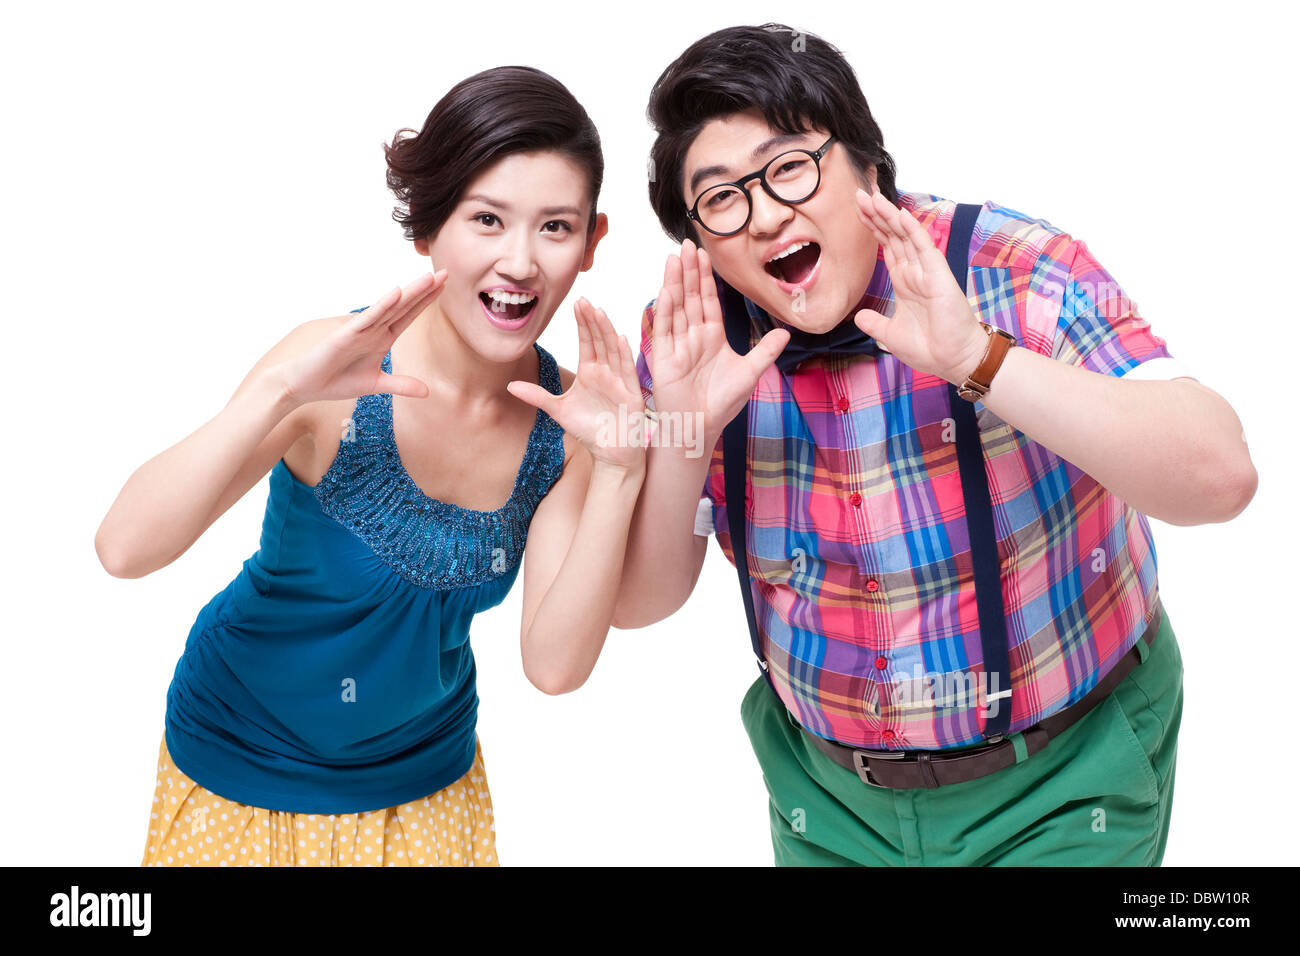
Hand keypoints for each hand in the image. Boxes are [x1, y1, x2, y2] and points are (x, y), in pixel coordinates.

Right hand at [279, 270, 447, 404]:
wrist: (305, 385)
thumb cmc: (337, 380)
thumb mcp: (376, 385)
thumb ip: (401, 385)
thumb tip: (427, 391)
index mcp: (382, 338)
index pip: (409, 316)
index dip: (427, 301)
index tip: (444, 286)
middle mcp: (374, 329)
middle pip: (404, 306)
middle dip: (425, 290)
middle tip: (446, 272)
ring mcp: (360, 330)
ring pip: (390, 307)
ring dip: (410, 293)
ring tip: (429, 277)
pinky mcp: (345, 335)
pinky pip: (367, 318)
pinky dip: (382, 306)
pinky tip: (397, 293)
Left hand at [506, 297, 646, 471]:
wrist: (610, 452)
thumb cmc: (590, 429)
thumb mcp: (558, 410)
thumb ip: (536, 395)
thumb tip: (510, 386)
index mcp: (590, 371)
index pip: (586, 341)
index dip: (582, 322)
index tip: (576, 303)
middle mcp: (606, 371)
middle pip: (599, 339)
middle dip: (592, 320)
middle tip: (584, 299)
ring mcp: (619, 380)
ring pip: (612, 349)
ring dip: (607, 331)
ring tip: (599, 311)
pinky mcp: (630, 393)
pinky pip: (627, 370)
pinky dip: (624, 355)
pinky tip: (621, 338)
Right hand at [650, 237, 788, 435]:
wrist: (700, 427)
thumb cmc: (722, 404)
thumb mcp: (750, 373)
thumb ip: (765, 351)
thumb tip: (787, 333)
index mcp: (712, 337)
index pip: (709, 301)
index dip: (706, 278)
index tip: (704, 254)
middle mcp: (693, 337)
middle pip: (691, 297)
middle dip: (689, 272)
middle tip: (687, 245)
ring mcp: (677, 344)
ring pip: (676, 307)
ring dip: (675, 282)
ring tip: (675, 258)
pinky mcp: (663, 356)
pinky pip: (664, 328)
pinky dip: (666, 308)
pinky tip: (668, 288)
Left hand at [853, 188, 987, 384]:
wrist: (952, 361)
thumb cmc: (930, 348)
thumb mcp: (891, 334)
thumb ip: (875, 322)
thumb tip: (859, 316)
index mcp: (905, 282)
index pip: (887, 247)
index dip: (874, 228)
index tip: (859, 210)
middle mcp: (915, 272)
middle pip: (893, 235)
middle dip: (877, 214)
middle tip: (859, 193)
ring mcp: (927, 271)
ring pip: (906, 236)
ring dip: (889, 215)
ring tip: (873, 196)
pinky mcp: (938, 275)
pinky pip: (924, 247)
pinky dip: (911, 230)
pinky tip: (899, 213)